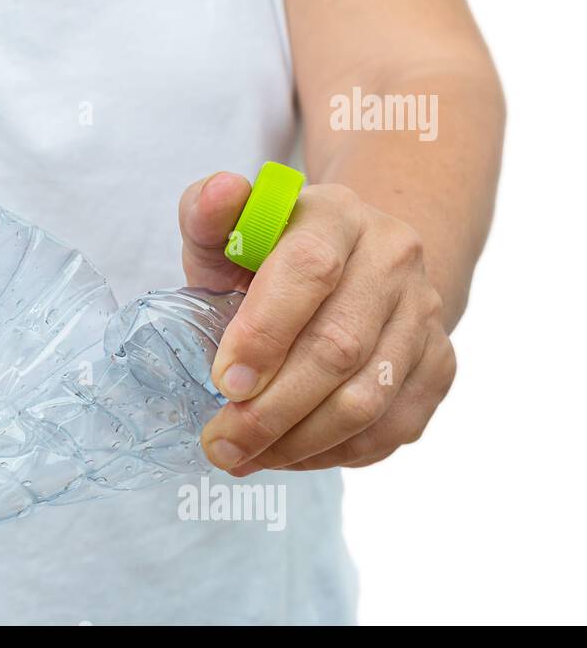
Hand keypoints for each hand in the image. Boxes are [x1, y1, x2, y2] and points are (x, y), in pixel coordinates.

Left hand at [179, 172, 455, 473]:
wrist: (352, 263)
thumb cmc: (269, 256)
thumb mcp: (229, 231)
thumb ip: (207, 214)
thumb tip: (219, 190)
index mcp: (336, 215)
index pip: (309, 271)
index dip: (264, 334)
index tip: (223, 382)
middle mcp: (393, 258)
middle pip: (338, 348)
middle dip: (270, 409)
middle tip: (220, 442)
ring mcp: (424, 313)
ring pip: (368, 398)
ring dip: (299, 442)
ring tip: (244, 456)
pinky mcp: (440, 363)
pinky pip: (392, 426)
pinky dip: (335, 453)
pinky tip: (290, 453)